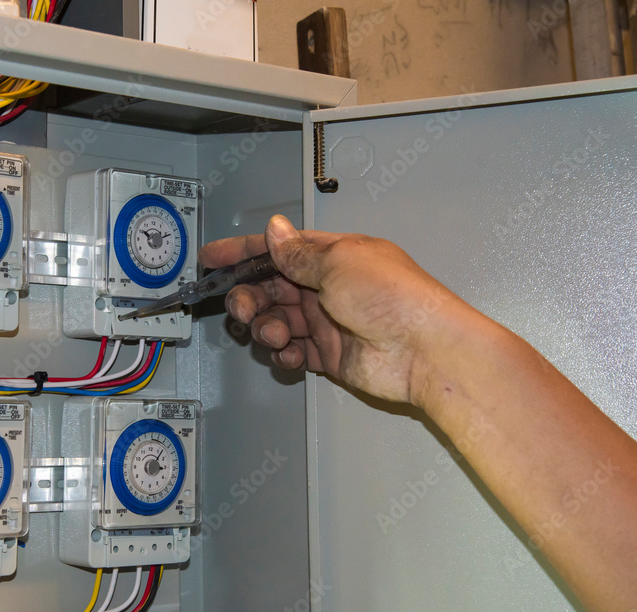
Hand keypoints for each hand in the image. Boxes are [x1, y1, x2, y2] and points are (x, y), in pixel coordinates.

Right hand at [198, 215, 470, 404]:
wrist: (424, 351)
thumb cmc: (396, 298)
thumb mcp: (339, 262)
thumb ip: (298, 254)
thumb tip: (275, 231)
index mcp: (333, 256)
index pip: (278, 249)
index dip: (242, 252)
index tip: (212, 259)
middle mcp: (329, 287)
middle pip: (271, 288)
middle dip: (249, 297)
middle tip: (243, 307)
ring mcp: (329, 321)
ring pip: (277, 321)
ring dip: (266, 327)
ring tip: (274, 333)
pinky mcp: (330, 355)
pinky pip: (293, 353)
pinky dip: (284, 354)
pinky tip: (288, 354)